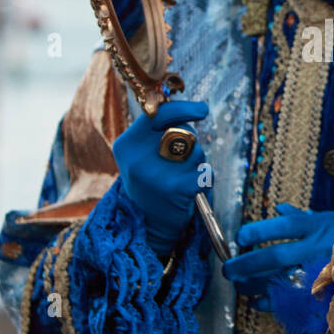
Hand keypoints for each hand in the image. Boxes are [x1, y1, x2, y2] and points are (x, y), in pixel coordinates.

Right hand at [111, 100, 209, 252]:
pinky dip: (204, 179)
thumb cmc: (149, 181)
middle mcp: (138, 158)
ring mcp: (158, 174)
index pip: (160, 114)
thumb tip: (195, 109)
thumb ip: (158, 130)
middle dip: (190, 142)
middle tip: (178, 160)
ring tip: (180, 178)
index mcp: (127, 144)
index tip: (202, 109)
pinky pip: (205, 172)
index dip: (184, 108)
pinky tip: (190, 190)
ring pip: (197, 152)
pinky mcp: (178, 189)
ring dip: (196, 163)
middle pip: (184, 131)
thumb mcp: (140, 154)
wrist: (147, 226)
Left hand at [224, 203, 333, 293]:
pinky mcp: (325, 295)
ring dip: (255, 284)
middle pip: (277, 257)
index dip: (259, 231)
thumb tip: (279, 208)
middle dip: (248, 264)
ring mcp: (322, 275)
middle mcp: (319, 249)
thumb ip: (302, 216)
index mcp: (319, 227)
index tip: (240, 237)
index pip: (285, 225)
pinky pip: (295, 301)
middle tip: (228, 268)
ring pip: (281, 281)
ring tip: (240, 284)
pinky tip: (259, 301)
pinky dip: (273, 302)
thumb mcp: (328, 219)